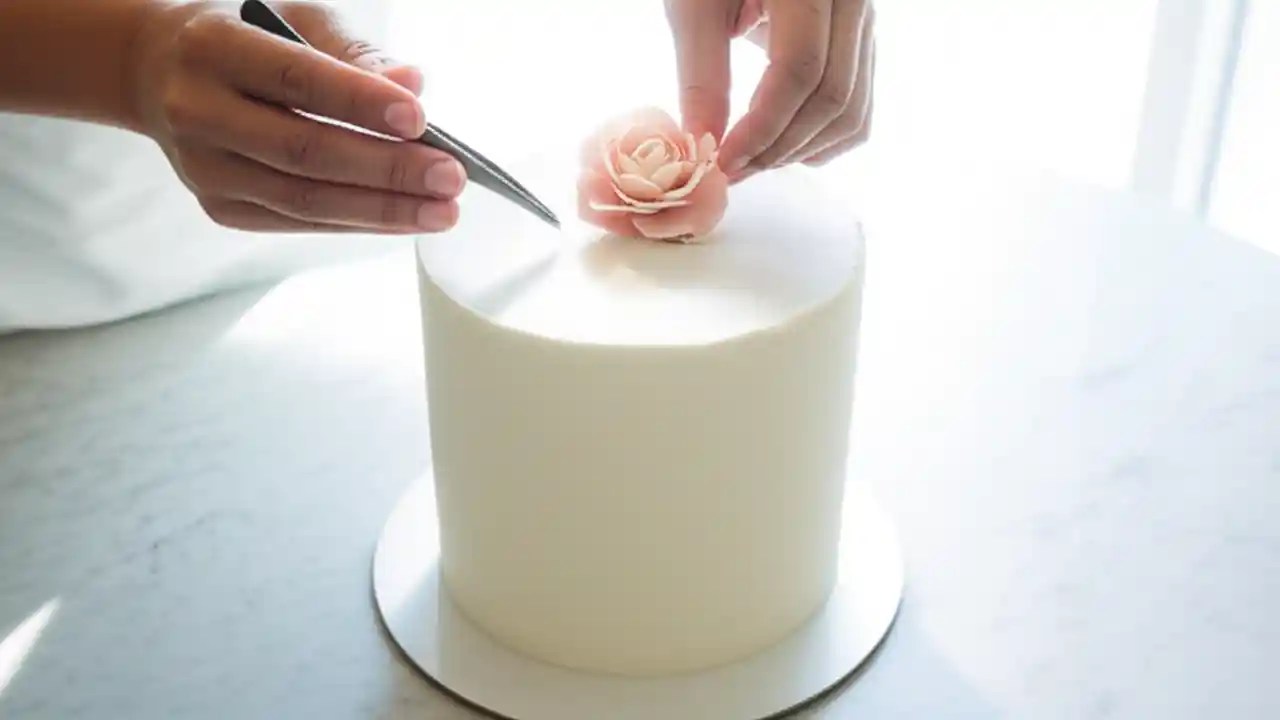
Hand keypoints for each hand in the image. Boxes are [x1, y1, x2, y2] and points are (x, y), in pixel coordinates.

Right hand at [127, 2, 463, 232]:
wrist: (158, 72)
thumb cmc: (248, 38)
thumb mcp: (295, 20)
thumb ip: (354, 53)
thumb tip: (414, 82)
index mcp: (214, 47)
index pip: (297, 79)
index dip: (360, 103)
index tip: (421, 119)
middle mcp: (197, 110)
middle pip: (304, 151)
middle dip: (387, 170)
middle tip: (450, 178)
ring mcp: (204, 168)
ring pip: (303, 199)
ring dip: (382, 210)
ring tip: (441, 209)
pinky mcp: (220, 206)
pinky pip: (299, 222)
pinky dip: (356, 222)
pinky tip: (403, 218)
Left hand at [665, 0, 874, 179]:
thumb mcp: (696, 1)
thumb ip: (701, 71)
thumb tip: (702, 142)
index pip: (799, 71)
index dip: (760, 127)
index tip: (721, 161)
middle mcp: (853, 0)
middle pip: (832, 98)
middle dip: (778, 147)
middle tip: (731, 170)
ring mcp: (865, 22)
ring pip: (854, 112)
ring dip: (801, 151)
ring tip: (752, 160)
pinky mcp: (860, 41)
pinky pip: (859, 105)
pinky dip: (822, 139)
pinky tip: (781, 145)